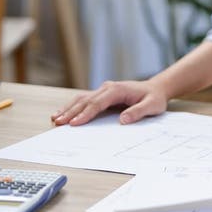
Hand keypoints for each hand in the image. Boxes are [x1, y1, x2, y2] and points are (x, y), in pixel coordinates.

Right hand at [51, 80, 168, 125]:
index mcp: (118, 90)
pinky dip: (72, 106)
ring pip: (81, 98)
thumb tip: (122, 120)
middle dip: (71, 112)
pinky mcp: (101, 94)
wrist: (156, 89)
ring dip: (68, 108)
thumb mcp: (152, 106)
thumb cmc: (154, 98)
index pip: (98, 102)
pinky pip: (84, 99)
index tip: (74, 123)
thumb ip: (138, 112)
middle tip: (59, 123)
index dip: (86, 113)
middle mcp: (108, 87)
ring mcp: (103, 90)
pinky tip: (62, 113)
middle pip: (86, 100)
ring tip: (55, 119)